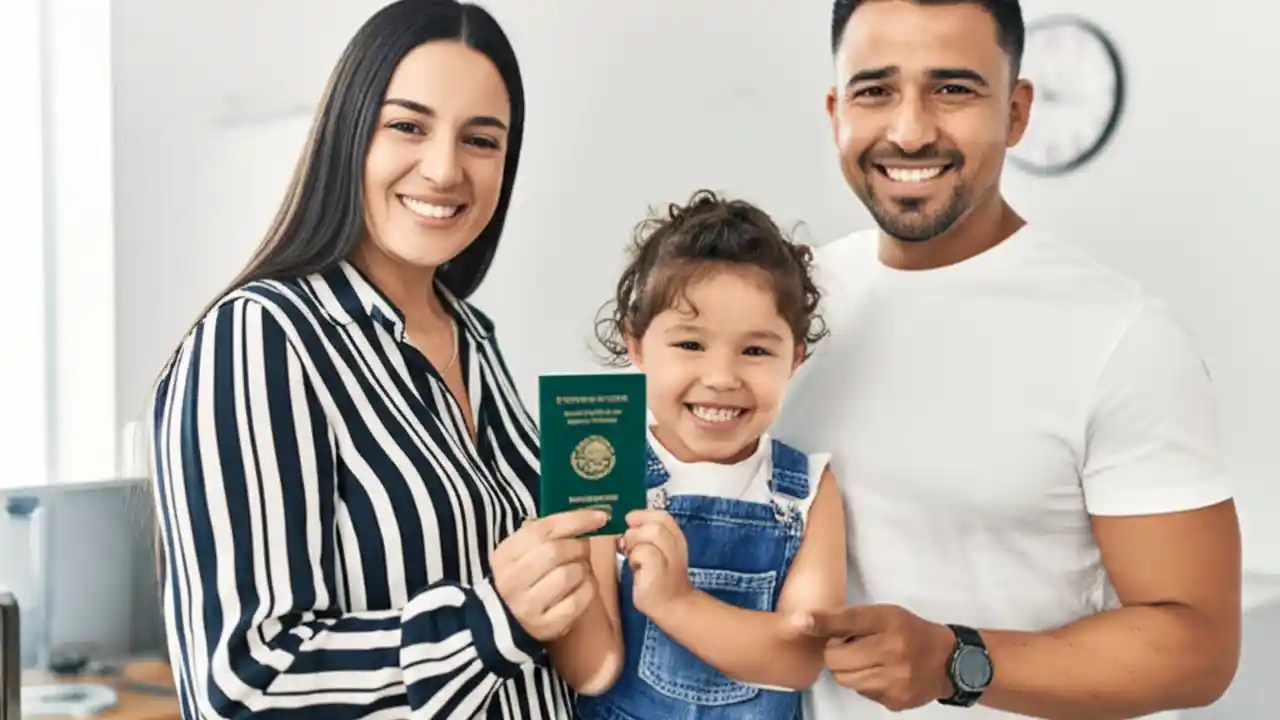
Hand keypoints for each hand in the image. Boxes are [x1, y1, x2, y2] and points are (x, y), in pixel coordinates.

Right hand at [491, 509, 607, 640]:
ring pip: (570, 574)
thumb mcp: (525, 552)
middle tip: (583, 548)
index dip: (575, 519)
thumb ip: (549, 532)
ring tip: (578, 570)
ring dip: (583, 568)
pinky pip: (578, 600)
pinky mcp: (546, 625)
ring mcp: (527, 606)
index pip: (542, 529)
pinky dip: (588, 589)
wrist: (510, 621)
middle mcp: (511, 580)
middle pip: (556, 551)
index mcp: (504, 555)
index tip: (600, 516)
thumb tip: (590, 516)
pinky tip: (581, 587)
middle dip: (579, 546)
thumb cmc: (525, 577)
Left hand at [620, 510, 693, 617]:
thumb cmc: (660, 578)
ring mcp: (671, 558)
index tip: (631, 526)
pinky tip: (636, 569)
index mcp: (676, 538)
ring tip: (634, 559)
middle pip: (656, 523)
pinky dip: (634, 558)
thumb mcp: (657, 551)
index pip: (661, 515)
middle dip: (636, 532)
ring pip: (650, 533)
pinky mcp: (659, 572)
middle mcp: (677, 545)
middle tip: (630, 548)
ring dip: (635, 544)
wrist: (673, 606)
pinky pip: (643, 552)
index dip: (642, 516)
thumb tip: (627, 523)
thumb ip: (646, 535)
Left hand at [792, 604, 956, 711]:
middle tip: (851, 647)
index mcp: (889, 622)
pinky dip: (864, 683)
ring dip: (848, 670)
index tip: (801, 621)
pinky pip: (861, 693)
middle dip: (836, 653)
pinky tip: (880, 673)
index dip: (822, 622)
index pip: (848, 621)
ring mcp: (895, 679)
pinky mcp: (895, 700)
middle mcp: (893, 650)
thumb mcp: (884, 615)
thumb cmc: (910, 632)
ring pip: (845, 679)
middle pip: (837, 658)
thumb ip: (849, 619)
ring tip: (867, 660)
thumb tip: (807, 623)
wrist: (947, 660)